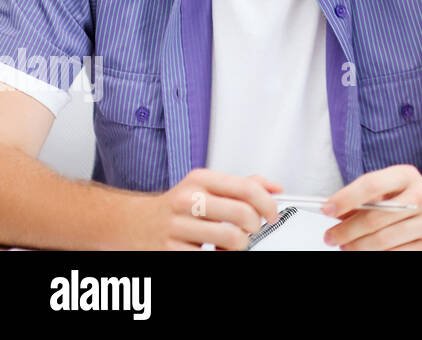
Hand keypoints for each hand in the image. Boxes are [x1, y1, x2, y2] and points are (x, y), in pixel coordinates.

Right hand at [133, 169, 281, 249]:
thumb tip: (274, 188)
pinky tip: (213, 251)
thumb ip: (241, 185)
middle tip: (251, 229)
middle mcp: (188, 200)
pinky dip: (220, 256)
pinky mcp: (170, 250)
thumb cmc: (175, 205)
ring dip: (239, 245)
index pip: (246, 188)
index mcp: (200, 180)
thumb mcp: (205, 186)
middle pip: (242, 214)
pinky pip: (208, 256)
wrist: (132, 223)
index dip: (267, 203)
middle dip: (255, 226)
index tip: (272, 214)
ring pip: (231, 238)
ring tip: (232, 243)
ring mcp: (177, 226)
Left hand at [321, 165, 421, 249]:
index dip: (346, 198)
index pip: (372, 185)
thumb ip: (363, 199)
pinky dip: (375, 255)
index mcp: (407, 176)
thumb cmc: (408, 200)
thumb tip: (334, 210)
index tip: (327, 209)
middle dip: (346, 231)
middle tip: (330, 237)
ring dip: (356, 247)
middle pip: (374, 218)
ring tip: (345, 246)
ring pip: (382, 241)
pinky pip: (394, 255)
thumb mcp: (389, 190)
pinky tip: (366, 251)